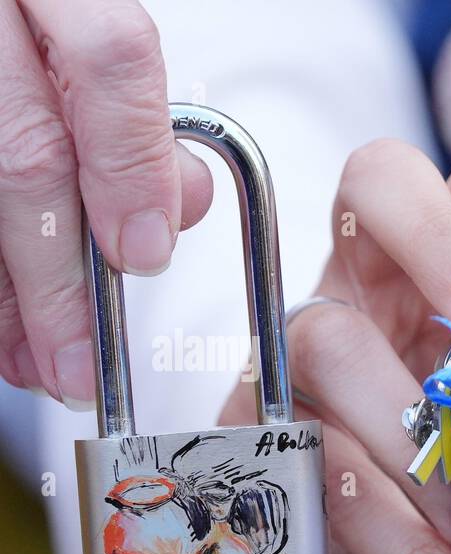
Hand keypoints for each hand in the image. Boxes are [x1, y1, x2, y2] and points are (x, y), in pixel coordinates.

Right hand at [0, 0, 212, 401]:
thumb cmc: (38, 14)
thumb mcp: (93, 30)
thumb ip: (137, 114)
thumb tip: (178, 209)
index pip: (110, 56)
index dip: (132, 166)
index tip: (144, 258)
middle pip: (25, 152)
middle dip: (58, 280)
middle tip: (82, 366)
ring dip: (4, 297)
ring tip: (36, 365)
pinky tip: (0, 329)